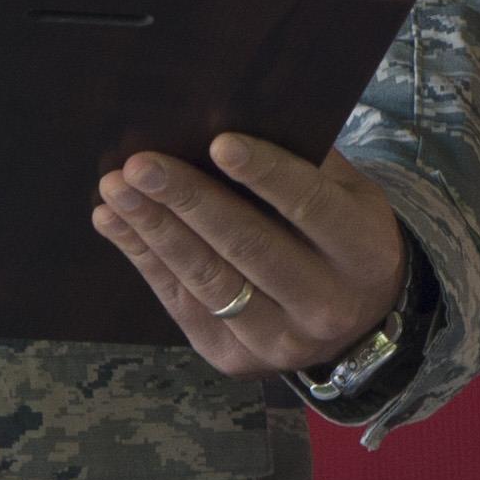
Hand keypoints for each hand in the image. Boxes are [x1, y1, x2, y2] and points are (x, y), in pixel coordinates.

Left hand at [93, 133, 413, 379]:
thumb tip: (234, 120)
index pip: (311, 206)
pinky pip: (182, 305)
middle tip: (142, 165)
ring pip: (208, 280)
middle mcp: (326, 304)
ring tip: (116, 191)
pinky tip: (116, 224)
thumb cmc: (343, 236)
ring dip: (155, 231)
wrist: (356, 323)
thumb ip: (306, 164)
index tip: (219, 143)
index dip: (265, 174)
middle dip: (189, 201)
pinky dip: (146, 260)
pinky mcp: (235, 359)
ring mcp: (280, 340)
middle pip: (249, 247)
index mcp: (363, 252)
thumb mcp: (350, 196)